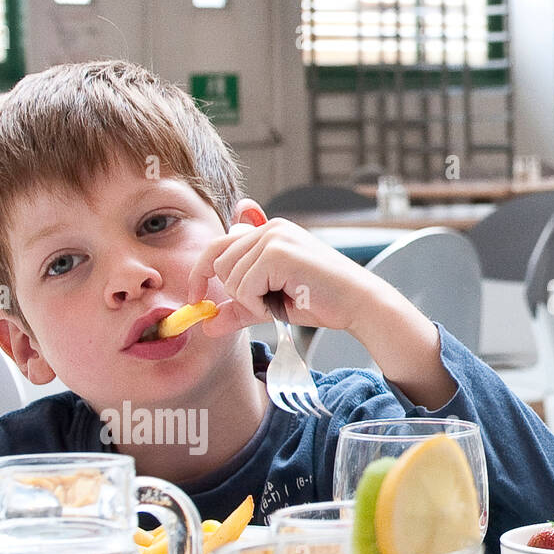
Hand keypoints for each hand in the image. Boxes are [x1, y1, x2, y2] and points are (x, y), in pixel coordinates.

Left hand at [187, 218, 381, 335]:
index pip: (217, 246)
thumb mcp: (269, 304)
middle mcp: (269, 227)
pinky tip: (285, 301)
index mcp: (267, 231)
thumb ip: (239, 308)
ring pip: (230, 277)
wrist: (357, 303)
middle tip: (261, 306)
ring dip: (250, 301)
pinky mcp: (277, 252)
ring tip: (280, 301)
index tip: (195, 298)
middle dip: (233, 292)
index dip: (200, 273)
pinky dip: (258, 304)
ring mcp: (273, 236)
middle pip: (218, 262)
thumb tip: (207, 326)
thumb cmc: (320, 301)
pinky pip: (244, 286)